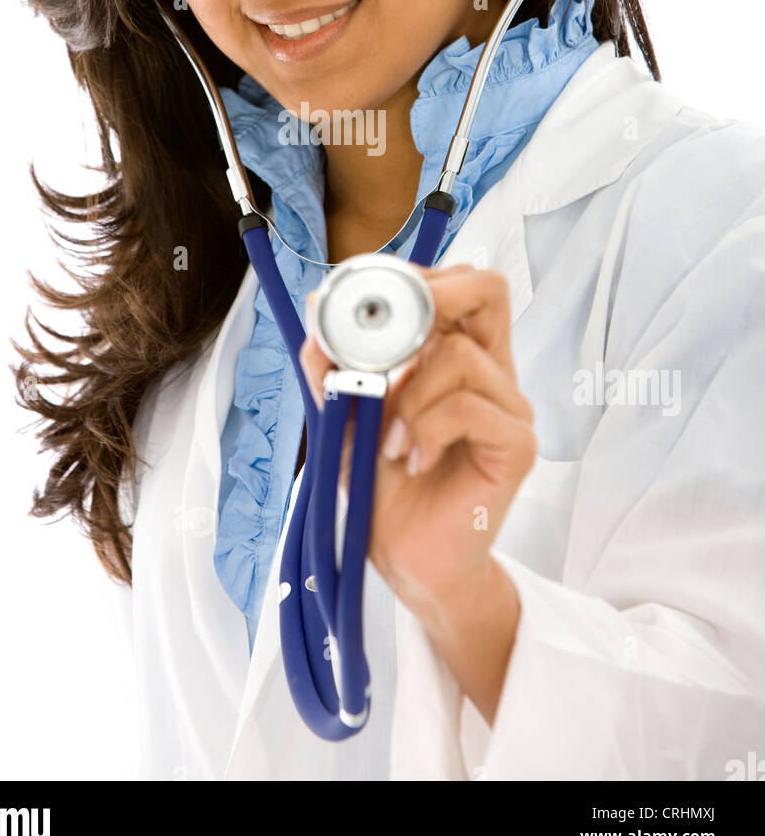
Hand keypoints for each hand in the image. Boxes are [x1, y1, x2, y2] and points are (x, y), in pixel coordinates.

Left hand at [299, 263, 536, 621]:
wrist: (407, 559)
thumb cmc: (384, 486)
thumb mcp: (343, 415)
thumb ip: (332, 362)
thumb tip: (318, 303)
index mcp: (456, 355)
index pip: (460, 283)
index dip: (416, 276)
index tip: (364, 300)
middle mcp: (491, 372)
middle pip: (489, 289)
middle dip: (432, 297)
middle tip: (392, 334)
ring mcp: (509, 407)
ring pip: (459, 354)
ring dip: (408, 396)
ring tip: (393, 441)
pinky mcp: (516, 445)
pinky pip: (469, 407)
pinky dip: (428, 429)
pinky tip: (416, 459)